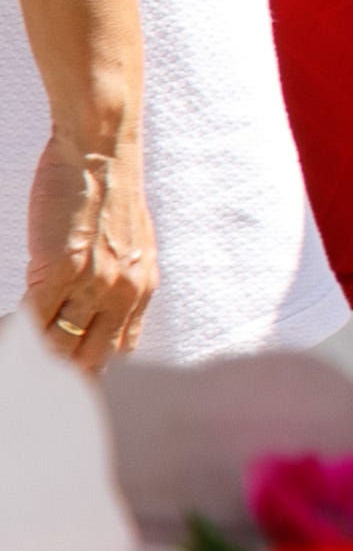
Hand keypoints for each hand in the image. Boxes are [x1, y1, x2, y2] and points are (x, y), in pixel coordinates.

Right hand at [28, 133, 153, 373]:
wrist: (102, 152)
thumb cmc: (108, 194)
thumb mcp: (131, 246)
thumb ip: (116, 283)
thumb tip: (90, 316)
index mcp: (142, 290)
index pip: (117, 355)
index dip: (88, 378)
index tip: (67, 399)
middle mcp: (124, 294)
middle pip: (88, 362)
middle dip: (58, 383)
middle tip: (33, 394)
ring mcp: (94, 284)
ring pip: (58, 347)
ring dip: (34, 363)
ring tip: (19, 370)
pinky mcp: (61, 270)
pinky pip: (34, 319)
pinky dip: (19, 334)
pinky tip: (11, 336)